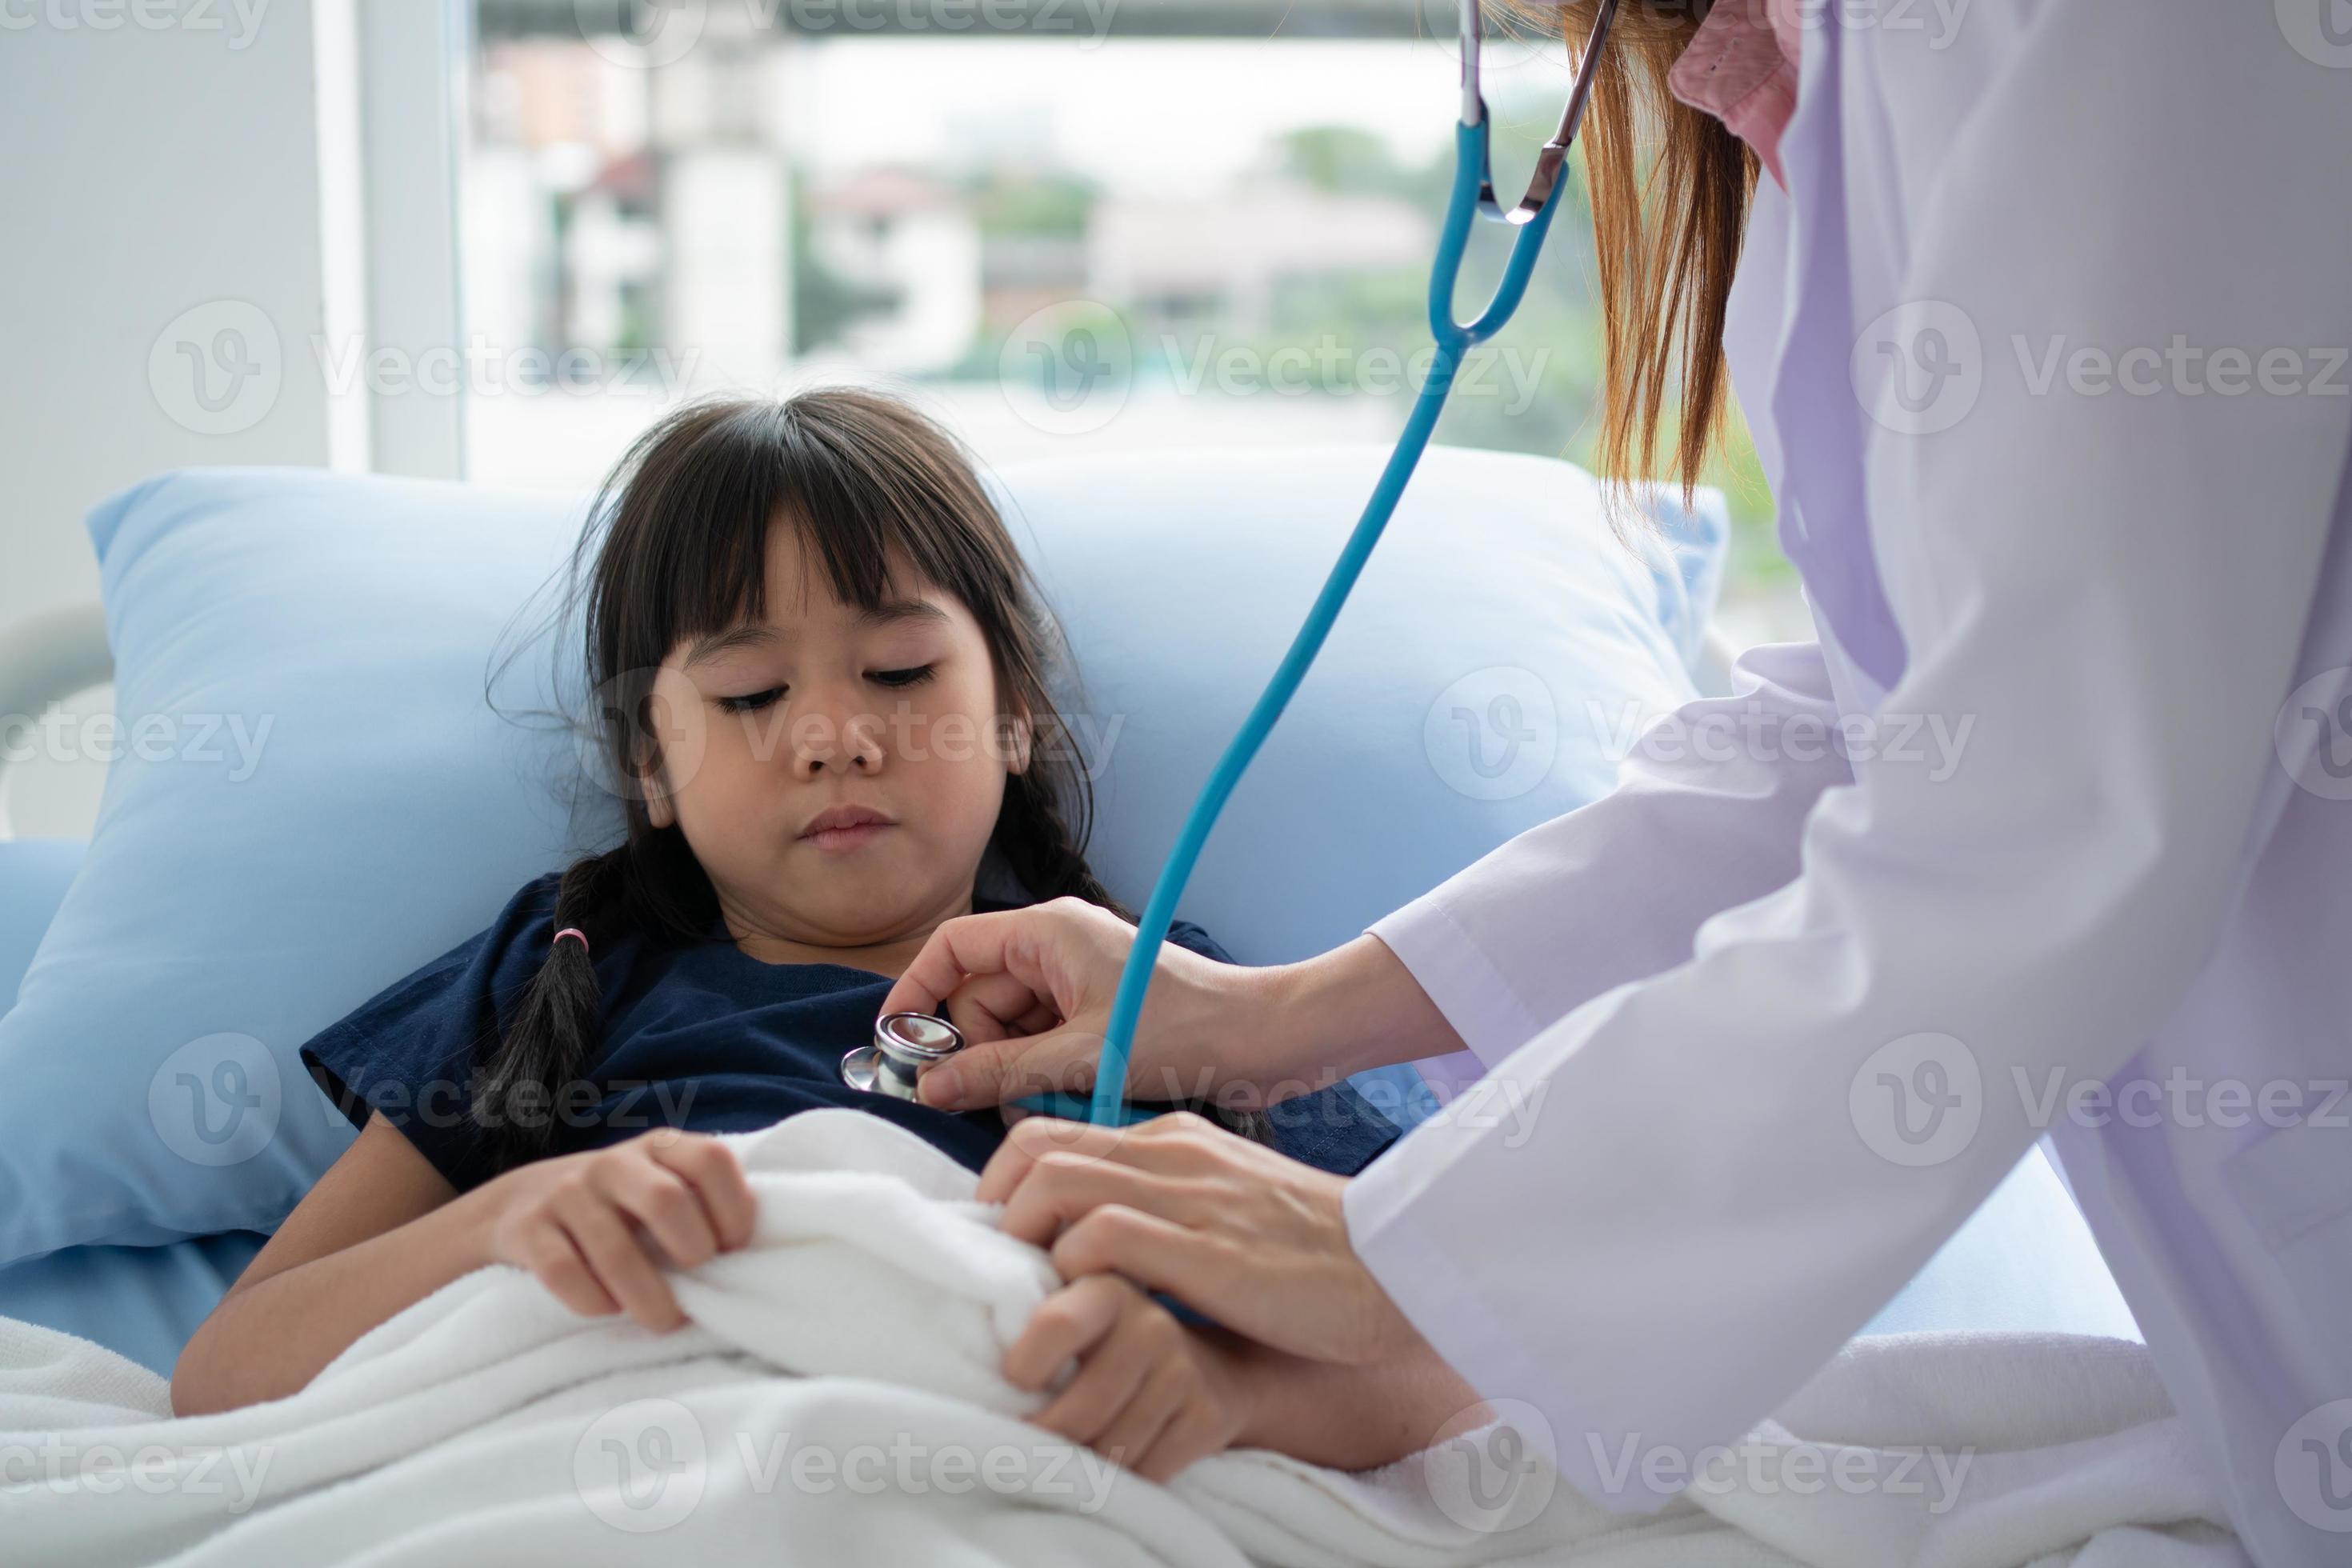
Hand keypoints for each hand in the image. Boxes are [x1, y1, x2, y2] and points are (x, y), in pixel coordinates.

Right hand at [478, 1129, 755, 1330]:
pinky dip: (594, 1302)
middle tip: (698, 1283)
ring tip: (665, 1319)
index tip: (735, 1249)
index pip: (711, 1160)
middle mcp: (614, 1163)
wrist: (523, 1202)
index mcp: (660, 1148)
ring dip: (648, 1298)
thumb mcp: (661, 1185)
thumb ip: (701, 1201)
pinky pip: (564, 1273)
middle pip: (668, 1202)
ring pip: (616, 1250)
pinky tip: (609, 1309)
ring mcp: (567, 1192)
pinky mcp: (528, 1228)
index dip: (735, 1208)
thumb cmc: (619, 1207)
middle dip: (692, 1252)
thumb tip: (757, 1252)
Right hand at [879, 896, 1285, 1112]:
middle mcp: (1054, 949)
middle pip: (976, 999)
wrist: (1265, 1041)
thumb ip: (1000, 1072)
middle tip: (994, 1097)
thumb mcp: (1083, 1056)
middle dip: (978, 1052)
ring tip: (1049, 1100)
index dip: (916, 995)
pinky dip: (1043, 1076)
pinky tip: (1066, 1099)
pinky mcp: (1095, 1014)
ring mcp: (1075, 982)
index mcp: (1046, 932)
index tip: (897, 1047)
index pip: (952, 948)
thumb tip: (930, 1087)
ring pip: (1007, 1030)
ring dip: (1014, 1073)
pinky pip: (1040, 1045)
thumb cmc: (1186, 1031)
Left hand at [982, 1111, 1423, 1366]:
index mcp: (1176, 1141)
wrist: (1399, 1263)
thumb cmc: (1315, 1255)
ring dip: (1021, 1239)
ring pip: (1054, 1183)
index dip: (1004, 1184)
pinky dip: (1069, 1272)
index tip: (1000, 1241)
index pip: (1053, 1133)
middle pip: (1036, 1147)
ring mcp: (1188, 1197)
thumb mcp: (1230, 1209)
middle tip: (995, 1271)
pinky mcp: (1206, 1250)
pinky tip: (1078, 1313)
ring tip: (1025, 1298)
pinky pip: (1101, 1238)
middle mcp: (1171, 1156)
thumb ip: (1168, 1211)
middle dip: (994, 1207)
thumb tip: (1095, 1243)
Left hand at [1004, 1273, 1251, 1482]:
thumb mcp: (1076, 1311)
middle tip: (1024, 1454)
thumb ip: (1027, 1314)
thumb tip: (957, 1351)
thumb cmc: (1112, 1344)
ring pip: (1110, 1455)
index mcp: (1105, 1290)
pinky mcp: (1208, 1418)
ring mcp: (1183, 1373)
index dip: (1025, 1368)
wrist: (1215, 1370)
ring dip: (1081, 1473)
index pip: (1056, 1326)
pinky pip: (1147, 1475)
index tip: (1013, 1389)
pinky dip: (1121, 1487)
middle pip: (1076, 1417)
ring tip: (1064, 1464)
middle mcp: (1150, 1326)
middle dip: (1043, 1447)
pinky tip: (1111, 1471)